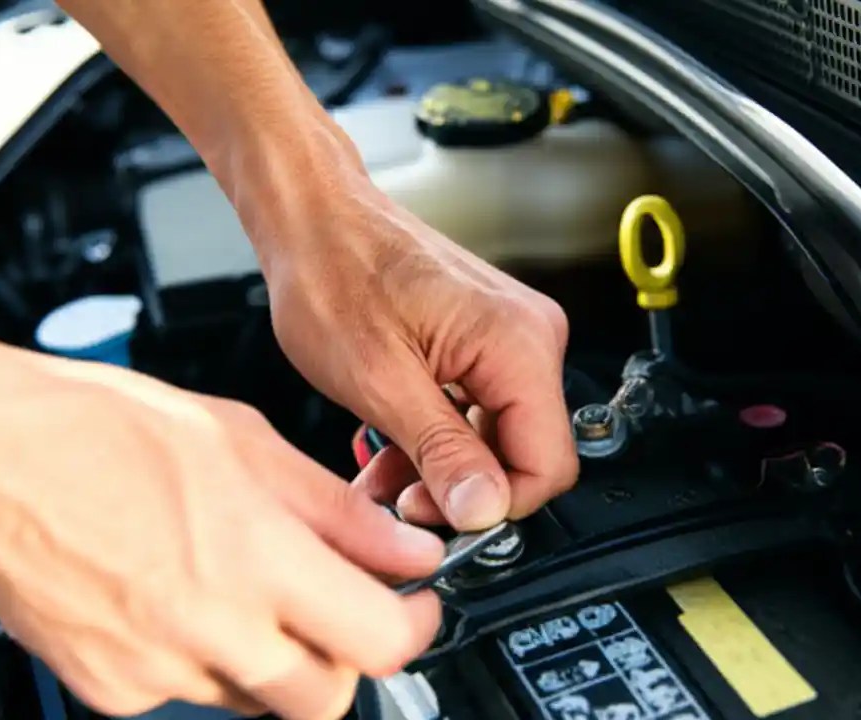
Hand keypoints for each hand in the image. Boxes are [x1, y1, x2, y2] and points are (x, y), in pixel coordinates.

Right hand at [0, 324, 444, 718]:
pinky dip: (204, 654)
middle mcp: (212, 628)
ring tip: (235, 579)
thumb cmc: (96, 428)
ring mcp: (158, 668)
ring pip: (258, 696)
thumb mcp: (242, 441)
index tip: (414, 602)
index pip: (380, 642)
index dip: (415, 626)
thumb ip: (335, 513)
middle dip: (347, 655)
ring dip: (274, 654)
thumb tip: (406, 552)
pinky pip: (189, 690)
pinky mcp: (112, 689)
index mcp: (256, 559)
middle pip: (327, 698)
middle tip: (335, 602)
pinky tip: (177, 593)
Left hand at [240, 164, 578, 530]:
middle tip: (400, 504)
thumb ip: (442, 451)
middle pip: (524, 453)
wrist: (312, 217)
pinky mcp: (483, 341)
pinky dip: (436, 440)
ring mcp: (508, 336)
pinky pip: (476, 411)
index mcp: (517, 342)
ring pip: (495, 438)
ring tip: (382, 481)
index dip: (497, 506)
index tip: (443, 522)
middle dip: (462, 490)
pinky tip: (391, 454)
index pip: (548, 463)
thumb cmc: (333, 271)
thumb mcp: (379, 382)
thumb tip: (484, 509)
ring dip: (440, 471)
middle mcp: (528, 336)